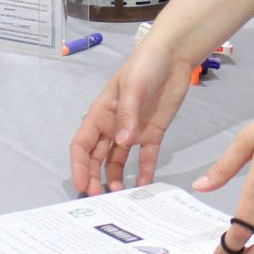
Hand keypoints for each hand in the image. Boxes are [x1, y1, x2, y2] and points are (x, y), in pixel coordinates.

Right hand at [69, 35, 196, 194]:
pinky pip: (146, 157)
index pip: (82, 143)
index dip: (79, 165)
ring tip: (120, 195)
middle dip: (94, 177)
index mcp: (101, 113)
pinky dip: (144, 172)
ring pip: (118, 160)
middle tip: (99, 197)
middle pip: (97, 156)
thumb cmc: (146, 64)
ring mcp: (133, 130)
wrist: (174, 55)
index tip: (82, 184)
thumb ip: (127, 114)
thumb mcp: (133, 85)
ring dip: (116, 177)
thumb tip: (121, 141)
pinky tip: (144, 186)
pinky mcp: (153, 133)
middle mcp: (113, 125)